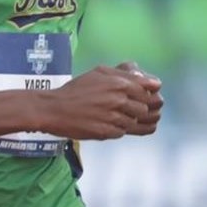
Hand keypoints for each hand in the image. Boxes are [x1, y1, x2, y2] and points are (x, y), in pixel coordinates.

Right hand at [38, 65, 156, 139]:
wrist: (52, 109)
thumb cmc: (76, 90)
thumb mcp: (99, 73)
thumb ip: (126, 75)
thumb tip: (154, 83)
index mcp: (119, 83)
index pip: (151, 90)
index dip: (147, 94)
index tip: (138, 96)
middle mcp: (118, 100)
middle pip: (146, 108)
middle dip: (137, 109)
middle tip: (122, 108)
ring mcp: (113, 117)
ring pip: (134, 122)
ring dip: (125, 120)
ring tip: (109, 116)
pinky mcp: (106, 132)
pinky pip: (121, 133)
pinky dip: (115, 129)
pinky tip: (102, 123)